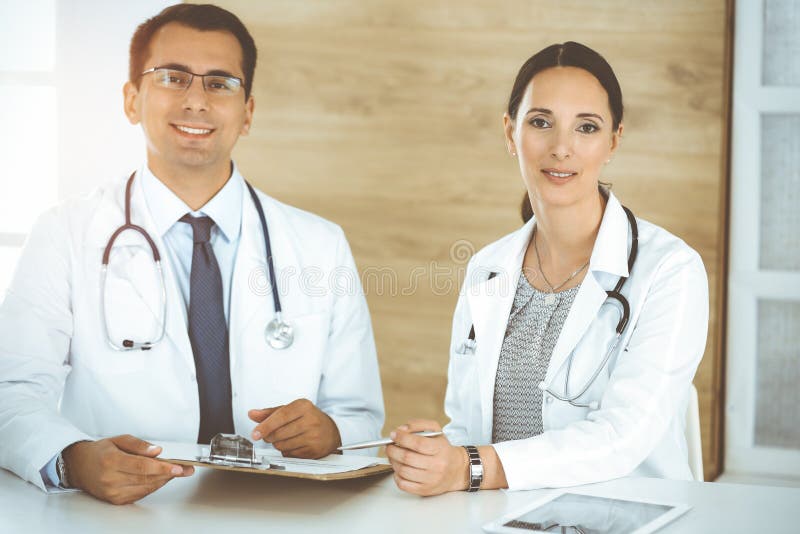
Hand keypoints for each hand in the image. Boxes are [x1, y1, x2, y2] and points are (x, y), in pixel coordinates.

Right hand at [62, 435, 193, 504]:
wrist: (79, 466)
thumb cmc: (100, 451)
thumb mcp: (119, 439)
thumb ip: (140, 445)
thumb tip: (157, 451)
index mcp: (111, 460)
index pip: (142, 466)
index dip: (162, 468)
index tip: (179, 467)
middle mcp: (110, 478)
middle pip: (146, 479)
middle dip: (168, 474)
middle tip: (184, 469)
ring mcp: (112, 492)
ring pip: (145, 488)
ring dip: (163, 480)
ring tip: (175, 472)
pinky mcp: (115, 500)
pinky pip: (140, 494)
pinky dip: (152, 486)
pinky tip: (159, 479)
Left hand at [248, 398, 340, 458]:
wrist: (331, 431)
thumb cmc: (308, 418)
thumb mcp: (291, 410)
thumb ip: (270, 412)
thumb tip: (252, 414)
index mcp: (303, 406)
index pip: (280, 416)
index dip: (265, 426)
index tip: (255, 434)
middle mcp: (310, 420)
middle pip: (278, 434)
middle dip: (270, 436)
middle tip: (273, 434)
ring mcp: (313, 436)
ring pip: (282, 445)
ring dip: (278, 444)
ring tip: (286, 438)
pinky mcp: (313, 450)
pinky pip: (289, 454)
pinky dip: (287, 451)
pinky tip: (294, 444)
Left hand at [386, 419, 467, 495]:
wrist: (456, 470)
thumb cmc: (443, 450)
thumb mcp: (435, 431)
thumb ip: (418, 425)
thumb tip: (401, 430)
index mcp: (440, 449)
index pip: (418, 443)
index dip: (402, 438)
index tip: (393, 435)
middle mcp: (436, 466)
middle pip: (407, 458)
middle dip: (393, 450)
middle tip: (389, 445)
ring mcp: (430, 480)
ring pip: (403, 471)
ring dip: (393, 461)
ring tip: (393, 456)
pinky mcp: (424, 490)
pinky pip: (403, 484)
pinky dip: (396, 475)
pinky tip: (399, 468)